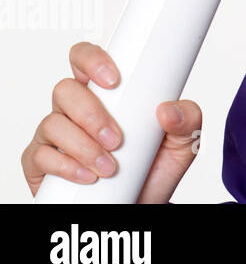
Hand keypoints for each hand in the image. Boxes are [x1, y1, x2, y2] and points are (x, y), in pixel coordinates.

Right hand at [22, 41, 202, 203]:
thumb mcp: (182, 143)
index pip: (85, 59)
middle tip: (116, 139)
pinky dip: (66, 166)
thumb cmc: (153, 167)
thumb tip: (169, 110)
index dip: (92, 60)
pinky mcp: (41, 163)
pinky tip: (87, 176)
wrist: (138, 205)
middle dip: (91, 114)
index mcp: (106, 94)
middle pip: (65, 89)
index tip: (114, 79)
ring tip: (109, 167)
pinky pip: (40, 156)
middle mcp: (75, 109)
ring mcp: (55, 135)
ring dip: (82, 145)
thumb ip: (187, 120)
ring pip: (52, 123)